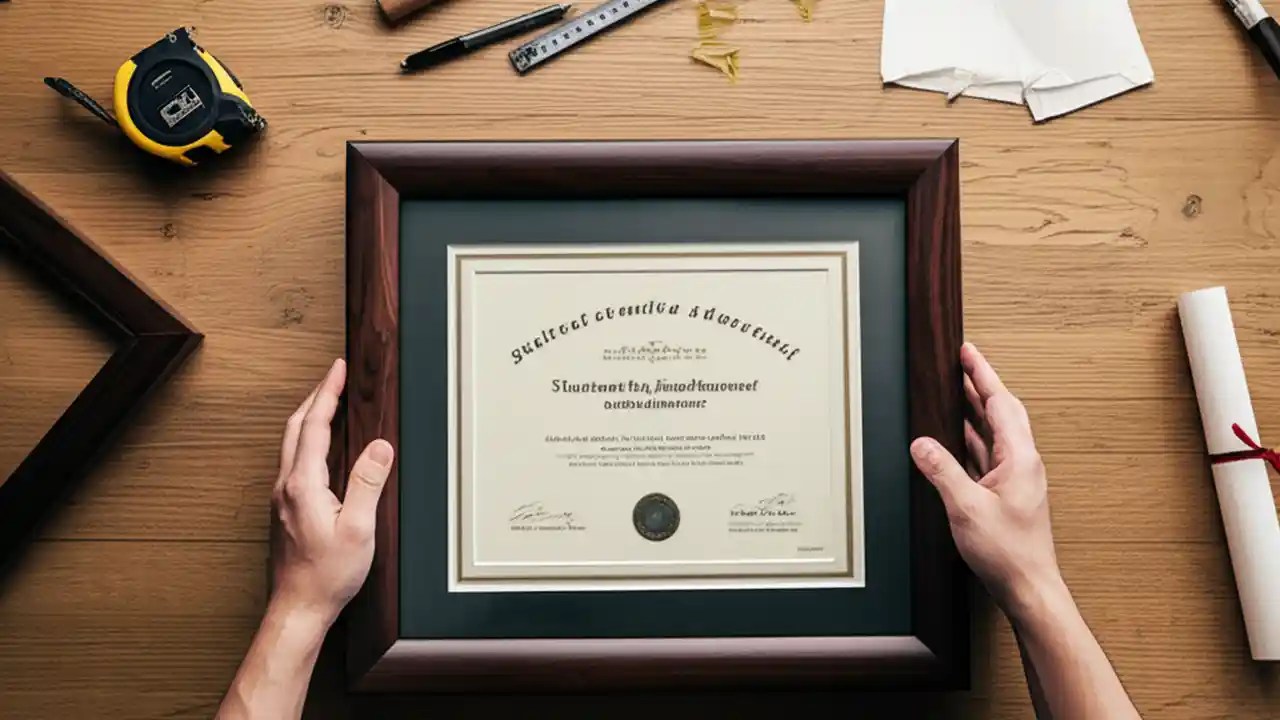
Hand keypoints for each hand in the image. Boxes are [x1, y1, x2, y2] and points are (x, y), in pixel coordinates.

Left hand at [270, 358, 394, 625]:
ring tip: (328, 403)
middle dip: (316, 397)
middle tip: (334, 377)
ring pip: (291, 444)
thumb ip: (368, 483)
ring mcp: (282, 498)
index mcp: (303, 484)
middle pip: (296, 428)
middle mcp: (286, 486)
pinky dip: (307, 440)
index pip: (315, 426)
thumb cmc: (327, 575)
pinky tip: (320, 448)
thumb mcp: (359, 528)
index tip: (337, 369)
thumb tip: (379, 446)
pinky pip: (293, 461)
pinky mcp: (284, 510)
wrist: (298, 607)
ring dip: (309, 418)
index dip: (327, 393)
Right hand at [909, 343, 1061, 615]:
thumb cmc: (1008, 553)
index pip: (1000, 403)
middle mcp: (1022, 464)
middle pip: (1000, 412)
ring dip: (974, 412)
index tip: (967, 352)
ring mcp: (1016, 479)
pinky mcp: (1007, 495)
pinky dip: (971, 440)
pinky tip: (954, 440)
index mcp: (1020, 458)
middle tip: (959, 365)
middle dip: (979, 386)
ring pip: (993, 434)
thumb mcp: (965, 507)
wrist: (1028, 587)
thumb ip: (942, 471)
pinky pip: (987, 455)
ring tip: (954, 393)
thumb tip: (921, 444)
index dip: (982, 374)